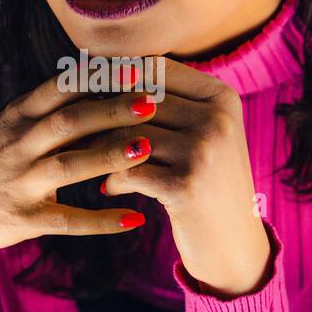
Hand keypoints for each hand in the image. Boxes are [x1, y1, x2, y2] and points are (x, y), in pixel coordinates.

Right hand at [0, 69, 158, 269]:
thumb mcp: (10, 124)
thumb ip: (48, 107)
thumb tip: (99, 74)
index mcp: (17, 117)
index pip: (59, 88)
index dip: (97, 77)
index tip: (133, 68)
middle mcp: (18, 145)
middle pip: (68, 122)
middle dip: (111, 110)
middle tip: (151, 102)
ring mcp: (20, 183)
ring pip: (68, 166)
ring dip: (108, 156)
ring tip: (146, 148)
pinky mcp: (24, 219)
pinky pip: (67, 220)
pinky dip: (101, 221)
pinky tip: (134, 219)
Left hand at [100, 58, 272, 296]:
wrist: (233, 244)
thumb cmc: (208, 183)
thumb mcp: (204, 134)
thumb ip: (170, 101)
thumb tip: (105, 69)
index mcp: (221, 98)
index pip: (154, 68)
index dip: (114, 73)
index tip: (86, 86)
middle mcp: (216, 119)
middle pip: (135, 101)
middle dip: (101, 117)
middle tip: (77, 132)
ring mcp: (203, 152)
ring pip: (126, 135)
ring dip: (101, 152)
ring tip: (92, 163)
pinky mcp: (186, 186)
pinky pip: (127, 170)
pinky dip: (113, 180)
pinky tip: (109, 188)